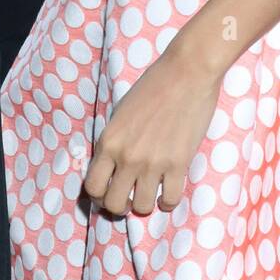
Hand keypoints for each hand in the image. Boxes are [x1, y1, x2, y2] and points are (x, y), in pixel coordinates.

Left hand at [83, 41, 221, 216]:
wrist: (187, 72)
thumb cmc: (153, 85)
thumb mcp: (121, 112)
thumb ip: (114, 141)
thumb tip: (111, 168)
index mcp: (109, 141)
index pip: (93, 187)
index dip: (99, 195)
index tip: (108, 191)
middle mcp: (127, 156)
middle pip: (114, 204)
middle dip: (120, 205)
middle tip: (129, 196)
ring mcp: (153, 163)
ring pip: (142, 207)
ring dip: (145, 203)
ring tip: (151, 193)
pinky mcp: (179, 164)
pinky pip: (170, 200)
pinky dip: (168, 201)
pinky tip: (168, 191)